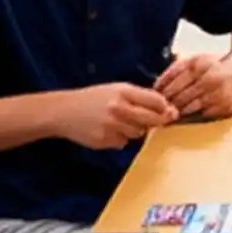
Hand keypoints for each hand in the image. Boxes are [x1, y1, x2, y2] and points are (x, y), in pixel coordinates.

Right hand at [55, 83, 177, 149]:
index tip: (168, 110)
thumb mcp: (116, 90)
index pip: (156, 101)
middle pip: (152, 119)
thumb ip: (139, 97)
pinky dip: (120, 138)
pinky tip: (108, 130)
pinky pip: (123, 142)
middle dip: (157, 121)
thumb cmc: (94, 98)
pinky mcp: (105, 140)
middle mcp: (119, 108)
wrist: (63, 111)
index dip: (165, 107)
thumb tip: (166, 108)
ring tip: (120, 122)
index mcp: (123, 92)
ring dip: (135, 130)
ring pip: (138, 133)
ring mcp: (112, 126)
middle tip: (154, 120)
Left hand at [154, 53, 231, 118]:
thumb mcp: (196, 60)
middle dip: (168, 104)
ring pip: (190, 108)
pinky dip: (193, 115)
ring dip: (178, 111)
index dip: (162, 92)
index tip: (155, 98)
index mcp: (200, 65)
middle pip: (180, 97)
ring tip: (171, 112)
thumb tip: (157, 86)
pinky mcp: (226, 107)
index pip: (174, 82)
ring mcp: (218, 94)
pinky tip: (187, 114)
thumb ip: (175, 69)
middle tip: (160, 109)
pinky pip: (203, 114)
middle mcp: (210, 79)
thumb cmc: (215, 66)